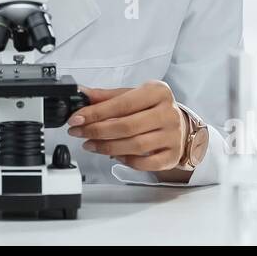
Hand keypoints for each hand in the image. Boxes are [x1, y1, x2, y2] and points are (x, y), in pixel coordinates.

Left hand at [68, 81, 188, 171]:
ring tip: (90, 144)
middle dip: (97, 131)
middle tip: (78, 133)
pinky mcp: (173, 155)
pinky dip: (126, 161)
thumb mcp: (132, 95)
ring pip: (135, 145)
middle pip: (127, 126)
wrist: (180, 124)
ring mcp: (173, 135)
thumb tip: (80, 93)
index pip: (122, 104)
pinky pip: (145, 163)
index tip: (76, 118)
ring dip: (106, 147)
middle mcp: (168, 112)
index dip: (95, 113)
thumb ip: (106, 96)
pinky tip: (113, 155)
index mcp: (158, 92)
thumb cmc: (152, 108)